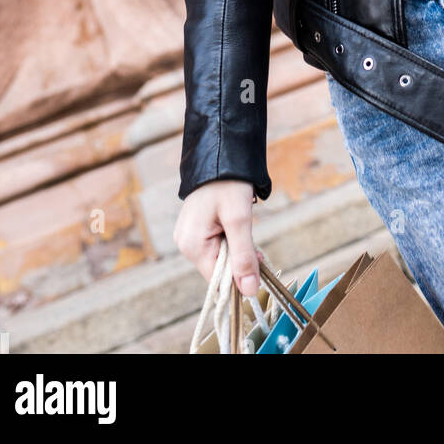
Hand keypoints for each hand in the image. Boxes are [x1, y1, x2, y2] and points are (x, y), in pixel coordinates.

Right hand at [173, 179, 263, 294]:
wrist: (221, 151)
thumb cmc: (228, 183)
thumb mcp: (239, 220)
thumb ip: (243, 256)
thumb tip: (249, 292)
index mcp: (191, 245)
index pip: (217, 281)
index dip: (239, 278)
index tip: (258, 264)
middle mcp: (185, 244)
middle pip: (218, 270)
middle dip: (239, 261)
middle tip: (256, 245)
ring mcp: (188, 236)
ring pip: (219, 257)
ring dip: (236, 250)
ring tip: (245, 228)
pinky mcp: (195, 228)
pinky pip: (215, 245)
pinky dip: (230, 240)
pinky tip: (235, 225)